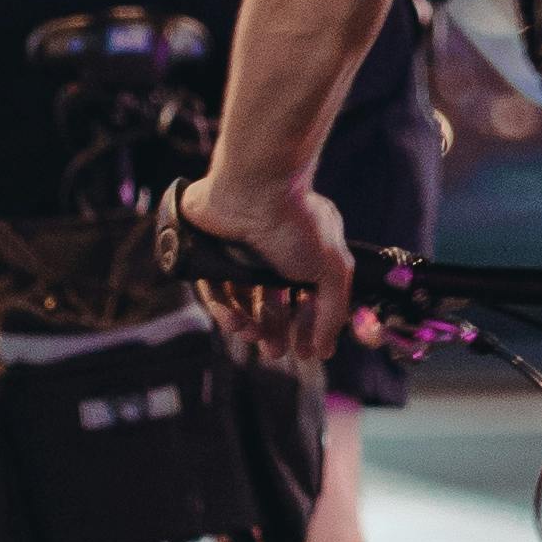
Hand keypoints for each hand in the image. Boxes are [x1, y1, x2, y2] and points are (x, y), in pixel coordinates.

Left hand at [179, 171, 351, 365]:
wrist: (254, 189)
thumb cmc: (297, 222)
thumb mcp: (331, 270)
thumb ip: (332, 312)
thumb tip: (326, 349)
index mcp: (303, 252)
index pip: (303, 298)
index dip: (305, 326)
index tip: (306, 352)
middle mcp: (271, 252)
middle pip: (270, 303)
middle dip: (274, 331)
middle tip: (275, 352)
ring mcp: (237, 253)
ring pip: (240, 300)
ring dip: (247, 325)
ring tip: (252, 337)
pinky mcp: (209, 254)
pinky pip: (214, 290)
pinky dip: (223, 309)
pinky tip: (234, 322)